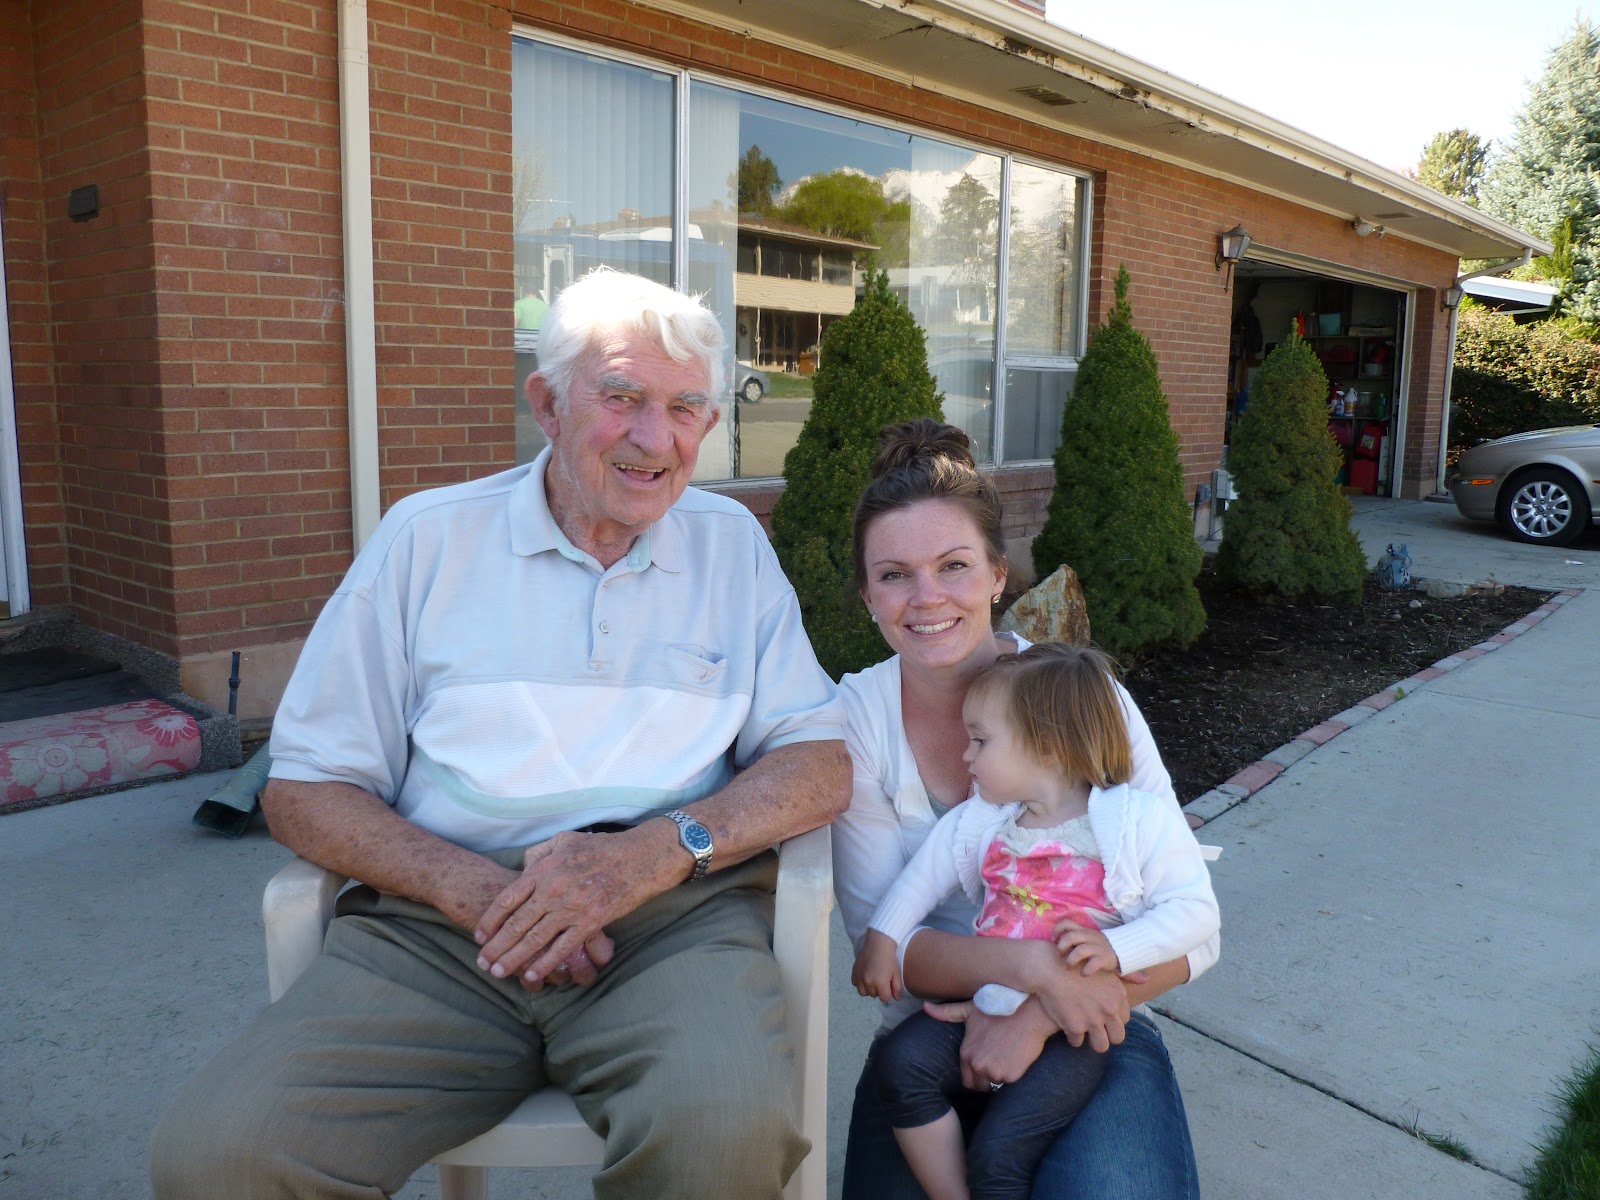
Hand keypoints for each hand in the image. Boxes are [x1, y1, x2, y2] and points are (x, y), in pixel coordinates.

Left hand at [474, 829, 652, 986]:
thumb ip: (539, 854)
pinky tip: (532, 975)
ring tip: (498, 972)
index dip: (490, 920)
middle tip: (481, 962)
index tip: (479, 935)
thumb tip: (523, 870)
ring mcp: (572, 908)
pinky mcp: (591, 922)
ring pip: (535, 939)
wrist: (639, 858)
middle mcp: (553, 890)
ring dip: (514, 959)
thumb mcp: (564, 840)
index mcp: (544, 869)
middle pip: (516, 924)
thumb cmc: (602, 847)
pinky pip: (563, 948)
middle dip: (496, 946)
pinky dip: (546, 964)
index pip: (507, 899)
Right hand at [852, 930, 902, 1001]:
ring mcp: (859, 977)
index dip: (888, 993)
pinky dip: (860, 983)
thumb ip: (897, 988)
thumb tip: (895, 998)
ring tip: (873, 979)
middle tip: (882, 979)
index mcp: (880, 982)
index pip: (884, 998)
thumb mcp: (897, 973)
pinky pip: (855, 984)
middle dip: (879, 990)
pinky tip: (865, 976)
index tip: (889, 985)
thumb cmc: (890, 958)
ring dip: (868, 988)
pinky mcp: (854, 972)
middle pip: (874, 995)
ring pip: (863, 992)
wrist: (878, 943)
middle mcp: (868, 982)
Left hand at [956, 1002, 1054, 1090]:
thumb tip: (925, 1006)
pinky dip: (1014, 1075)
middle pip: (979, 1087)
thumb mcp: (969, 1009)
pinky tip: (1017, 1059)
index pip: (966, 1080)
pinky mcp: (1011, 1076)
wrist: (1029, 1012)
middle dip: (987, 1080)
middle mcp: (977, 1065)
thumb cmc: (999, 1008)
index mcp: (966, 1053)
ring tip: (1007, 1059)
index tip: (986, 1067)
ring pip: (995, 1086)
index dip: (976, 1076)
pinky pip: (1010, 1083)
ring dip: (1000, 1077)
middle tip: (998, 1064)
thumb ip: (947, 1012)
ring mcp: (994, 1072)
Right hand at [1026, 939, 1127, 1051]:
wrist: (1049, 967)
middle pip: (1117, 1037)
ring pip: (1101, 1046)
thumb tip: (1146, 979)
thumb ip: (1127, 977)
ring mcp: (1092, 1019)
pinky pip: (1077, 1042)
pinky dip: (1072, 1036)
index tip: (1102, 1017)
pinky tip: (1066, 1025)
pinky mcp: (1075, 1027)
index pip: (1125, 1020)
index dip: (1113, 1020)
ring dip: (1092, 1041)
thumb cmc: (1076, 966)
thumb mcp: (1104, 969)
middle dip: (1107, 1036)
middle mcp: (1109, 1009)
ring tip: (1083, 1032)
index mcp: (1118, 996)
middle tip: (1095, 1029)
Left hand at [1055, 922, 1119, 976]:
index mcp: (1083, 930)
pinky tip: (1083, 974)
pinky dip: (1086, 970)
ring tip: (1068, 967)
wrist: (1121, 950)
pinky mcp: (1104, 959)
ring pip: (1080, 950)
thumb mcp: (1086, 938)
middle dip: (1062, 947)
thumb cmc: (1097, 946)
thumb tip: (1054, 944)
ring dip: (1071, 960)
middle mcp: (1090, 937)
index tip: (1054, 940)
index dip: (1057, 930)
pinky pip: (1093, 964)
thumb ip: (1073, 939)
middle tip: (1060, 955)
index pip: (1067, 923)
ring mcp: (1097, 948)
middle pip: (1071, 936)